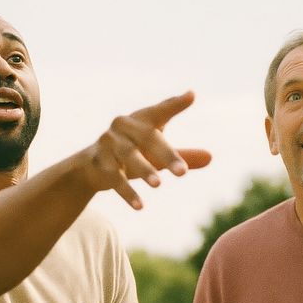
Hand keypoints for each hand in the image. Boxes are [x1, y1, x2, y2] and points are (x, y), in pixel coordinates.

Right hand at [82, 91, 210, 208]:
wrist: (92, 166)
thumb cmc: (132, 153)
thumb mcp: (157, 153)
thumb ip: (182, 155)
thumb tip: (211, 157)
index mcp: (141, 119)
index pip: (160, 111)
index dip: (174, 104)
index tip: (191, 96)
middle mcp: (123, 126)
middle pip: (148, 137)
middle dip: (166, 154)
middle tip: (183, 172)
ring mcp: (108, 143)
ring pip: (128, 156)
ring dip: (144, 170)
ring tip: (158, 185)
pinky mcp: (98, 162)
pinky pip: (114, 177)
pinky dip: (127, 192)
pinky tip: (140, 206)